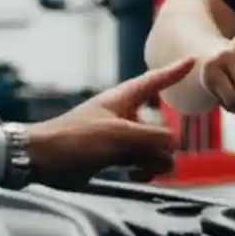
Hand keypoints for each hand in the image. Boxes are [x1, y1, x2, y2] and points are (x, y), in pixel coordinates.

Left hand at [23, 57, 193, 188]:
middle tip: (148, 155)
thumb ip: (152, 138)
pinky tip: (134, 174)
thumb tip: (173, 146)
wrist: (43, 160)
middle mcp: (125, 116)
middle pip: (161, 126)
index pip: (154, 81)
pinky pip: (143, 161)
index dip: (174, 72)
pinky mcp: (114, 156)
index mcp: (123, 99)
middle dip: (162, 144)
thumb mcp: (119, 135)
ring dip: (153, 161)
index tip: (192, 61)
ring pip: (154, 147)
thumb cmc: (74, 139)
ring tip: (137, 169)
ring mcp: (121, 137)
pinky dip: (144, 169)